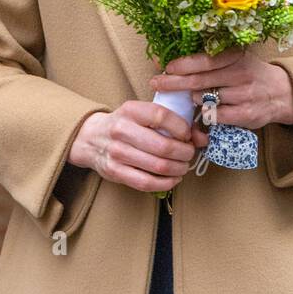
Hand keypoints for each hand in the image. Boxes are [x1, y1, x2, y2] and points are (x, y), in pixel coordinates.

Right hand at [68, 103, 197, 192]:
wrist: (91, 138)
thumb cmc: (126, 124)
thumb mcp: (143, 114)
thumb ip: (173, 122)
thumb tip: (201, 138)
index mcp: (131, 110)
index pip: (161, 116)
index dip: (182, 127)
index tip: (188, 134)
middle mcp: (122, 130)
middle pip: (163, 146)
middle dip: (185, 153)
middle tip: (189, 153)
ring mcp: (117, 153)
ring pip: (158, 166)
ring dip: (178, 169)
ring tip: (183, 166)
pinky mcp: (115, 172)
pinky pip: (146, 183)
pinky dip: (166, 183)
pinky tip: (173, 178)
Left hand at [149, 47, 292, 131]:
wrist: (281, 93)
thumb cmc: (249, 74)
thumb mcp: (234, 60)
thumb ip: (207, 60)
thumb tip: (169, 60)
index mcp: (235, 56)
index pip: (204, 60)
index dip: (183, 64)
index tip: (166, 67)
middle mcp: (240, 73)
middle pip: (199, 80)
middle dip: (174, 82)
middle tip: (157, 83)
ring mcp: (244, 95)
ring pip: (205, 99)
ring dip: (193, 99)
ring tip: (192, 97)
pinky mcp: (246, 114)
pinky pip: (215, 116)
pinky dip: (206, 114)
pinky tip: (206, 110)